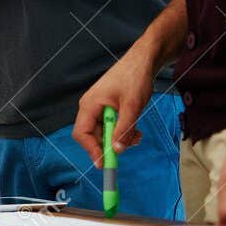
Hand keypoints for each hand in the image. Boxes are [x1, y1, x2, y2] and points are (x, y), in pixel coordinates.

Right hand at [71, 48, 157, 163]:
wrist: (143, 61)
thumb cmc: (135, 79)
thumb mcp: (132, 107)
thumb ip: (123, 129)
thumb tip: (117, 151)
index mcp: (90, 105)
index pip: (82, 133)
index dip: (91, 150)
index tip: (104, 164)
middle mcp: (91, 107)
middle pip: (93, 135)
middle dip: (109, 144)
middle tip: (128, 148)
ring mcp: (99, 107)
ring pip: (104, 132)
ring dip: (119, 138)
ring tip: (137, 137)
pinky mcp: (109, 107)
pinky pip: (111, 126)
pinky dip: (123, 131)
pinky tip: (136, 131)